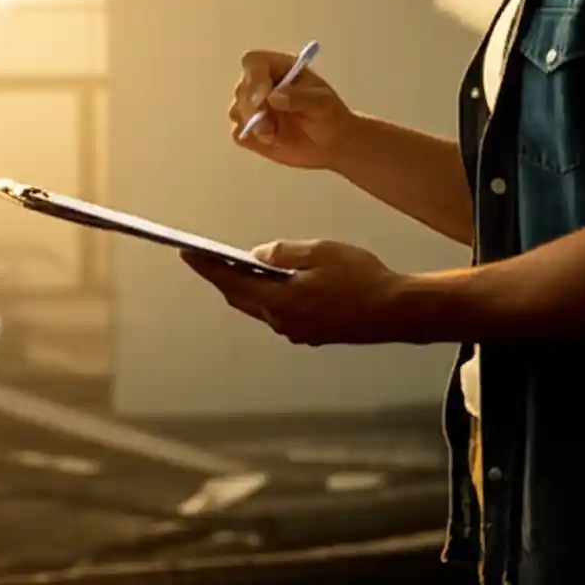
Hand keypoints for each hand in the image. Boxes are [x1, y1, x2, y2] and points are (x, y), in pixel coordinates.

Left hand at [181, 240, 409, 345]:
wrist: (398, 311)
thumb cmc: (363, 278)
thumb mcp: (319, 251)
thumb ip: (283, 252)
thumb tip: (258, 256)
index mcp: (280, 301)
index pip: (231, 281)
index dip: (206, 267)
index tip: (187, 254)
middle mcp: (283, 321)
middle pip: (241, 298)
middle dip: (223, 278)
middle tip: (207, 259)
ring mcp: (297, 331)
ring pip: (261, 307)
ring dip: (249, 288)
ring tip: (240, 266)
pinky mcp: (312, 333)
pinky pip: (280, 313)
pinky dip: (271, 297)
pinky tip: (277, 283)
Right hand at [230, 50, 359, 169]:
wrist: (333, 145)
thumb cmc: (330, 116)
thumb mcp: (323, 104)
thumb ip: (301, 98)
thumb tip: (272, 97)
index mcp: (279, 69)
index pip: (254, 62)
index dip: (254, 77)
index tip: (264, 96)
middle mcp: (262, 85)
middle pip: (242, 88)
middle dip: (251, 108)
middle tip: (268, 125)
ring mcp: (254, 109)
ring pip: (236, 111)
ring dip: (251, 124)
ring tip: (273, 135)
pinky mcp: (251, 131)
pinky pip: (239, 133)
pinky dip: (250, 138)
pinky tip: (271, 141)